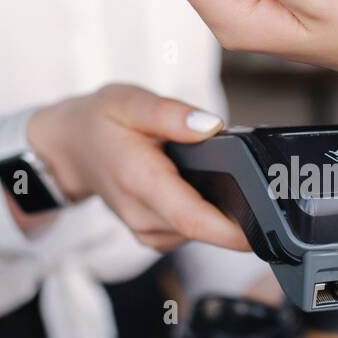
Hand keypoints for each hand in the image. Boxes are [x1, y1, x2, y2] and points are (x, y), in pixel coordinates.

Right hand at [26, 84, 248, 251]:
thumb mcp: (129, 101)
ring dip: (220, 210)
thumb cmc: (100, 121)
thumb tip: (211, 126)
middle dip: (238, 212)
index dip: (233, 229)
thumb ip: (170, 114)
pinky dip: (204, 213)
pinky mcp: (154, 236)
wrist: (69, 148)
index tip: (267, 225)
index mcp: (139, 181)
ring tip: (214, 173)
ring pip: (201, 232)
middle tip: (261, 184)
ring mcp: (147, 231)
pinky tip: (199, 187)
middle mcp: (142, 216)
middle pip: (204, 229)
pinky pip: (192, 231)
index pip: (192, 218)